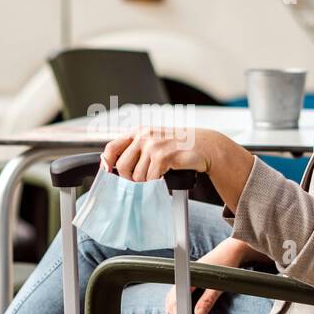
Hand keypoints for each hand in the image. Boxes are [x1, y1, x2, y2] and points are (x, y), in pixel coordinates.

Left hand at [102, 127, 225, 182]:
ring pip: (137, 176)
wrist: (207, 145)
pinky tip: (166, 175)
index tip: (107, 172)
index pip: (112, 147)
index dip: (106, 162)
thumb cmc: (182, 145)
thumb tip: (115, 165)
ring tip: (159, 175)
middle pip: (122, 166)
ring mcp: (153, 145)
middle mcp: (144, 136)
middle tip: (141, 180)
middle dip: (130, 179)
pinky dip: (157, 182)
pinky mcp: (163, 156)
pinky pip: (151, 179)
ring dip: (147, 182)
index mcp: (140, 131)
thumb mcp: (156, 140)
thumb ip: (138, 148)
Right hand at [164, 237, 257, 313]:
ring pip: (172, 295)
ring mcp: (184, 276)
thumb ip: (208, 300)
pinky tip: (181, 310)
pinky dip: (177, 302)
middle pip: (171, 299)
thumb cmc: (225, 265)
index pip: (176, 299)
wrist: (230, 250)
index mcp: (187, 276)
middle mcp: (183, 276)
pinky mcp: (188, 278)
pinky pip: (177, 292)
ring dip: (174, 309)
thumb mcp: (218, 285)